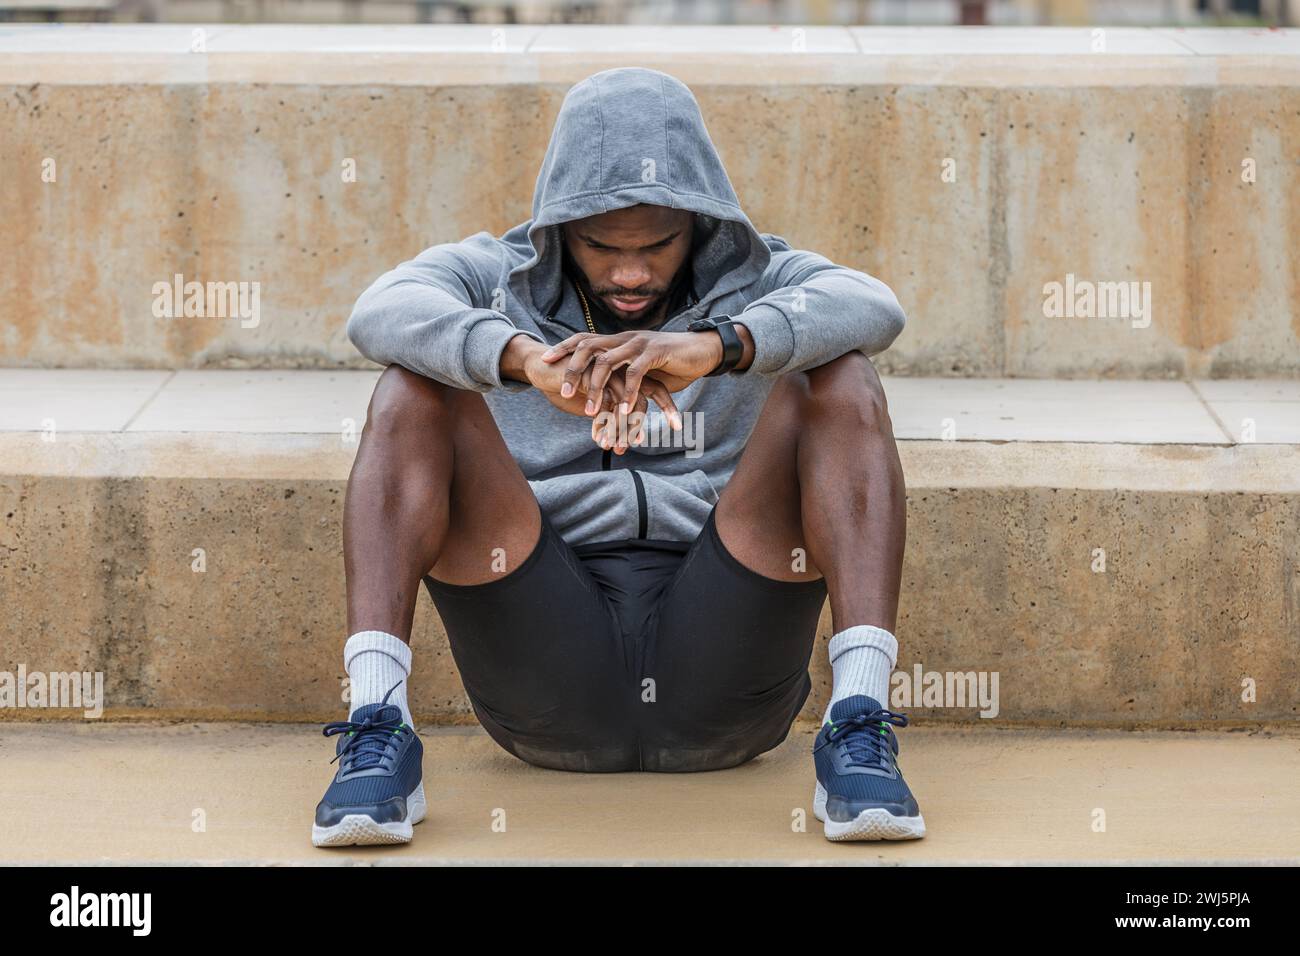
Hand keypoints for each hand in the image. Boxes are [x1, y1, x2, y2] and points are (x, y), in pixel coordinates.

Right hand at [521, 341, 679, 453]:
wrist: (543, 365)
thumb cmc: (572, 385)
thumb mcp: (596, 401)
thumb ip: (611, 414)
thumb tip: (620, 438)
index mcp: (629, 372)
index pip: (656, 388)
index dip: (667, 407)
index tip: (678, 427)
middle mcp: (622, 369)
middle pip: (645, 395)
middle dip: (642, 424)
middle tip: (637, 445)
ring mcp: (606, 370)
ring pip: (622, 402)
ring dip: (619, 428)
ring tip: (613, 448)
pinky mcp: (589, 374)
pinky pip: (601, 402)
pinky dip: (601, 422)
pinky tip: (597, 437)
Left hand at [539, 330, 722, 415]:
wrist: (703, 349)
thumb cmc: (672, 362)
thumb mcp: (642, 367)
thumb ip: (623, 374)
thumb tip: (605, 389)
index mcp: (619, 340)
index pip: (584, 339)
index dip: (564, 347)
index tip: (545, 359)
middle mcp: (625, 338)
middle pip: (589, 348)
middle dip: (574, 370)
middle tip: (564, 393)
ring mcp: (639, 343)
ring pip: (609, 362)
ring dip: (597, 388)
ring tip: (589, 411)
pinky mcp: (656, 352)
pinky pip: (636, 373)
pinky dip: (628, 392)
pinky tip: (623, 410)